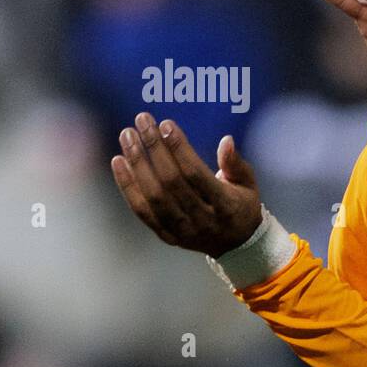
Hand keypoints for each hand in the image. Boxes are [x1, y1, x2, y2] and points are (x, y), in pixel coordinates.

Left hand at [110, 113, 262, 257]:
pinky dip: (127, 185)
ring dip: (137, 163)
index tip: (166, 125)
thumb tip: (226, 140)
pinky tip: (119, 161)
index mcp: (226, 206)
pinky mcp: (166, 236)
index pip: (196, 174)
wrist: (236, 246)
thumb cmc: (241, 206)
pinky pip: (141, 210)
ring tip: (128, 136)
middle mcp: (203, 221)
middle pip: (171, 182)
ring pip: (152, 196)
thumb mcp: (247, 184)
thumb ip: (235, 163)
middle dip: (154, 148)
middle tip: (142, 121)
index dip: (179, 149)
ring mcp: (182, 231)